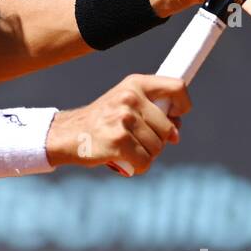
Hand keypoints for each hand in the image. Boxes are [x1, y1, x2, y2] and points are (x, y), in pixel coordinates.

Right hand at [47, 75, 190, 174]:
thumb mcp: (124, 103)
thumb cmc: (100, 122)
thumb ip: (151, 110)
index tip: (177, 116)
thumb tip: (176, 129)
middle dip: (159, 140)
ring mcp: (123, 120)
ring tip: (128, 149)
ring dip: (147, 154)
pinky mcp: (119, 142)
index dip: (183, 104)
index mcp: (134, 84)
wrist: (67, 135)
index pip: (176, 87)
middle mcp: (129, 98)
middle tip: (140, 141)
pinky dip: (139, 166)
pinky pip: (146, 161)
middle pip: (168, 127)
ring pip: (158, 147)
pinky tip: (126, 161)